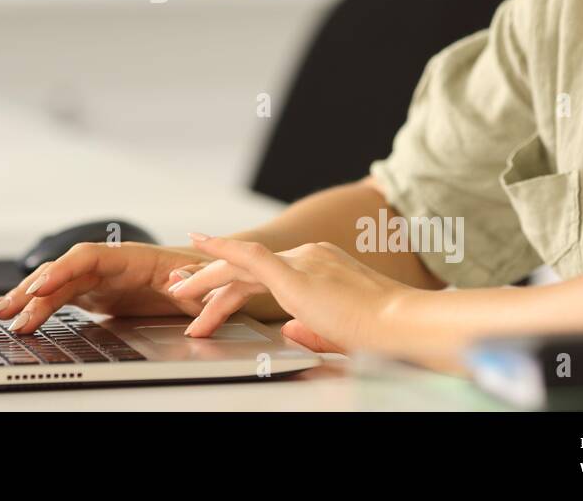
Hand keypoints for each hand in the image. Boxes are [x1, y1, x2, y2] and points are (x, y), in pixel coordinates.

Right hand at [0, 242, 220, 333]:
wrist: (206, 279)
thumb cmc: (206, 277)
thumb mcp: (206, 283)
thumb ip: (193, 281)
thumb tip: (176, 279)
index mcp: (131, 257)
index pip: (88, 257)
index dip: (63, 270)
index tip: (42, 286)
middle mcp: (108, 264)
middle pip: (63, 271)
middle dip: (34, 290)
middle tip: (10, 312)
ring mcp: (99, 278)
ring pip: (55, 285)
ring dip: (27, 299)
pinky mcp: (95, 293)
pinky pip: (60, 297)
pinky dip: (37, 306)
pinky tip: (17, 315)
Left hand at [169, 234, 413, 353]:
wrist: (404, 325)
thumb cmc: (383, 335)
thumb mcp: (338, 332)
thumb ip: (311, 328)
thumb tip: (289, 330)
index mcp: (319, 268)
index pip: (264, 275)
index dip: (232, 284)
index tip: (209, 291)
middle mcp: (308, 257)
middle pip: (245, 268)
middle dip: (209, 279)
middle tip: (180, 289)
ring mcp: (301, 262)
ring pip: (239, 266)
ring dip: (205, 280)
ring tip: (178, 292)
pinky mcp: (295, 273)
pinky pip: (249, 256)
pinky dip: (221, 251)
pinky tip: (199, 247)